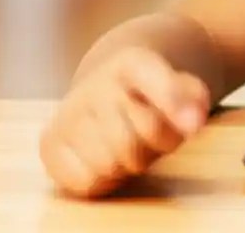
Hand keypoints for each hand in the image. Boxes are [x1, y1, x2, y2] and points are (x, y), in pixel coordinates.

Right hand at [39, 47, 210, 197]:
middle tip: (155, 136)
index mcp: (132, 63)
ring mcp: (67, 114)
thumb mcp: (182, 89)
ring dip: (129, 165)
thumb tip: (193, 123)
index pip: (154, 83)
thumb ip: (194, 100)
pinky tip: (108, 159)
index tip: (195, 126)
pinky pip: (85, 182)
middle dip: (154, 148)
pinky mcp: (49, 144)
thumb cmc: (154, 97)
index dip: (173, 103)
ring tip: (131, 145)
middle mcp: (93, 85)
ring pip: (109, 165)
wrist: (110, 91)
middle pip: (136, 141)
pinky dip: (104, 180)